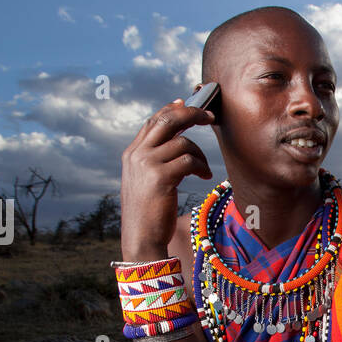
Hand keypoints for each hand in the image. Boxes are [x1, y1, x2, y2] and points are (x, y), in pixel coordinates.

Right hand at [119, 97, 216, 258]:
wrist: (141, 239)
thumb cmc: (148, 214)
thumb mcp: (146, 182)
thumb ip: (156, 160)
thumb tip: (178, 140)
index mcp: (132, 154)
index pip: (152, 122)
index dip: (171, 109)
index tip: (186, 103)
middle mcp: (137, 155)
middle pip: (166, 120)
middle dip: (191, 114)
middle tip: (209, 117)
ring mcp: (147, 165)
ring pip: (182, 142)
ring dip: (200, 154)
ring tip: (203, 169)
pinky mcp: (160, 177)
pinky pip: (189, 161)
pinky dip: (201, 167)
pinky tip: (204, 177)